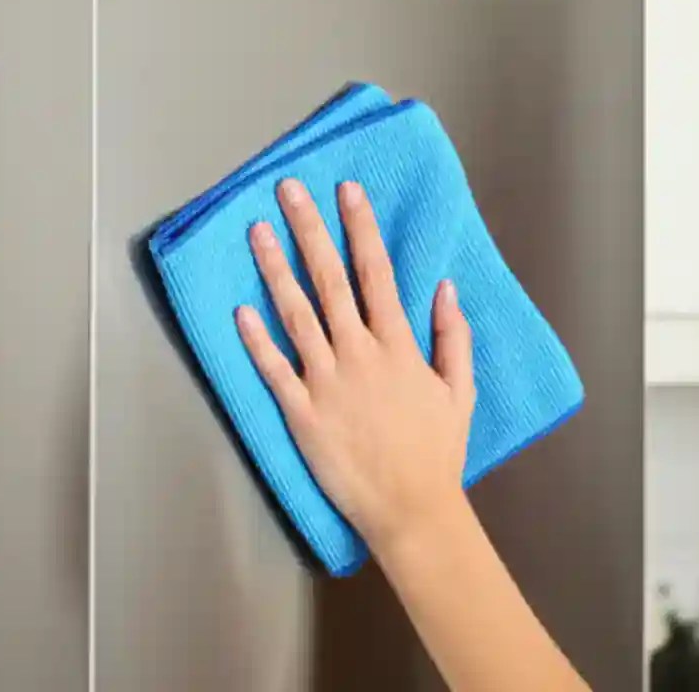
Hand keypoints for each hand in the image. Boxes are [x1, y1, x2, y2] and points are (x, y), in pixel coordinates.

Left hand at [235, 178, 474, 552]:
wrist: (411, 508)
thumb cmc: (436, 451)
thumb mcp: (460, 391)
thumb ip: (452, 337)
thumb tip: (444, 288)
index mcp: (397, 345)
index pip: (375, 272)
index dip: (359, 227)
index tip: (345, 190)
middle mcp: (358, 354)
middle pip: (328, 280)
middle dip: (309, 229)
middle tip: (288, 189)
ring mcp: (325, 382)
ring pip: (295, 314)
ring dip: (274, 269)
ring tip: (257, 231)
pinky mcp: (300, 412)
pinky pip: (272, 369)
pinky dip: (254, 339)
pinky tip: (238, 309)